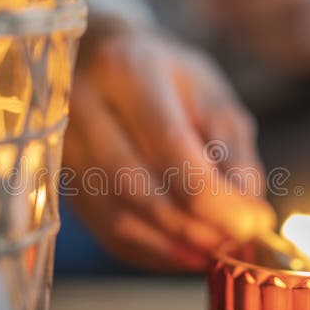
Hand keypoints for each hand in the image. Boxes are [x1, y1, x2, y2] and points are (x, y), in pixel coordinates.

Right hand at [64, 21, 274, 271]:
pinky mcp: (59, 179)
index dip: (212, 198)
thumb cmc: (166, 76)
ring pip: (118, 218)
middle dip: (194, 228)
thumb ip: (235, 154)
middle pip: (139, 188)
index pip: (169, 147)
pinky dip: (150, 251)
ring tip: (212, 249)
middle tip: (234, 243)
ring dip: (173, 246)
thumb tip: (249, 219)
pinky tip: (181, 251)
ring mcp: (62, 146)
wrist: (98, 58)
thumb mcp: (211, 98)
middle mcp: (83, 106)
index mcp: (128, 70)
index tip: (250, 225)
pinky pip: (105, 231)